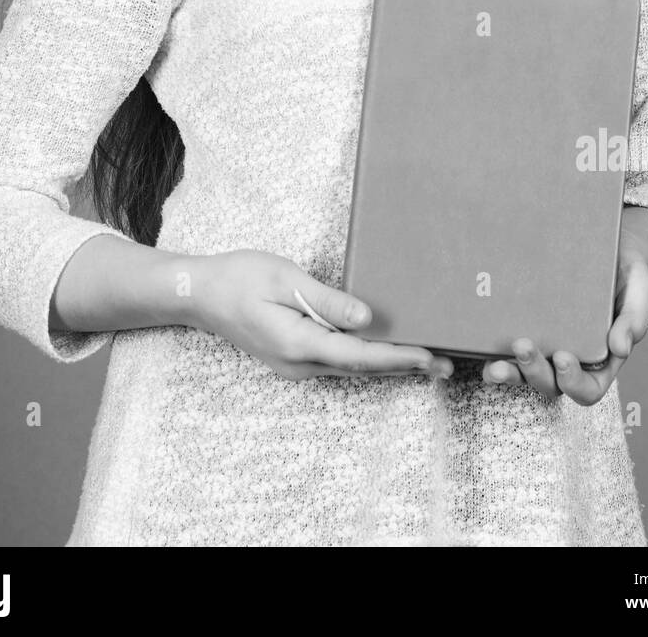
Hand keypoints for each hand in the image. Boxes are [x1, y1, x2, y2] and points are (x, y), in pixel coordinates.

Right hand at [192, 249, 454, 381]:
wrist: (199, 295)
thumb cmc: (239, 278)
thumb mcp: (284, 278)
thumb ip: (327, 301)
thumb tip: (367, 319)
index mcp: (298, 343)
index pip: (359, 356)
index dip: (398, 357)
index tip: (430, 356)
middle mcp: (299, 364)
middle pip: (362, 369)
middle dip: (404, 366)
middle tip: (448, 364)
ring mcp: (296, 366)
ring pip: (352, 369)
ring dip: (389, 365)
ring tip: (429, 360)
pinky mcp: (295, 358)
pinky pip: (339, 363)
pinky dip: (368, 359)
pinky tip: (387, 350)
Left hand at [480, 216, 647, 403]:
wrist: (610, 249)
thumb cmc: (627, 275)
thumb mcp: (639, 292)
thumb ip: (634, 320)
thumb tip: (620, 348)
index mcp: (601, 361)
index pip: (588, 390)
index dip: (573, 383)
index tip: (564, 357)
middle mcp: (570, 361)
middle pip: (550, 385)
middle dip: (533, 372)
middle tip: (522, 345)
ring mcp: (546, 347)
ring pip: (523, 373)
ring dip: (508, 372)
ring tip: (494, 361)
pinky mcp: (525, 327)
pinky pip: (505, 349)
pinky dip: (492, 352)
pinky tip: (479, 343)